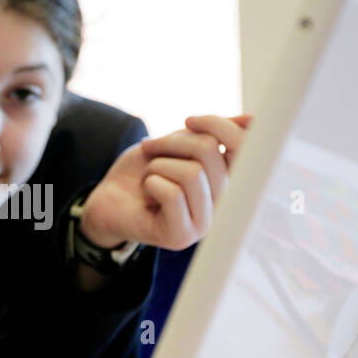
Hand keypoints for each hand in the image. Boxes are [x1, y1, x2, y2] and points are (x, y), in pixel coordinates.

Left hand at [78, 114, 251, 251]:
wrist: (106, 200)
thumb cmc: (142, 172)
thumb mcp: (176, 144)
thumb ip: (210, 135)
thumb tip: (251, 120)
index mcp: (227, 180)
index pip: (244, 147)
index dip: (218, 125)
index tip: (189, 120)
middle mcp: (222, 204)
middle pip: (209, 152)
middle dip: (171, 142)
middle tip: (149, 148)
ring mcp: (204, 224)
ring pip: (191, 173)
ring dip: (158, 166)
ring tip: (150, 178)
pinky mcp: (181, 237)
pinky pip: (172, 194)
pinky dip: (151, 183)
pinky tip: (147, 195)